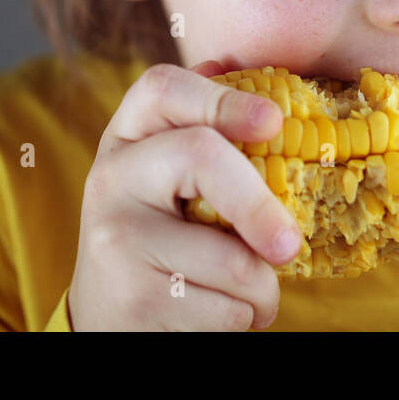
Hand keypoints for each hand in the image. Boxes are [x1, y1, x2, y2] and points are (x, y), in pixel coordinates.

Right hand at [67, 60, 300, 329]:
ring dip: (263, 288)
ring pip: (232, 256)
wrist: (107, 320)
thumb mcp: (169, 180)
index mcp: (127, 137)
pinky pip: (226, 307)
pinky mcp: (135, 299)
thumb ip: (205, 131)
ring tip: (251, 292)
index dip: (223, 97)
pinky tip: (221, 314)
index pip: (162, 88)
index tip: (272, 121)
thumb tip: (260, 79)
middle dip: (260, 204)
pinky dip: (244, 318)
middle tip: (290, 245)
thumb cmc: (162, 238)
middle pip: (201, 155)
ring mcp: (117, 239)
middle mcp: (111, 177)